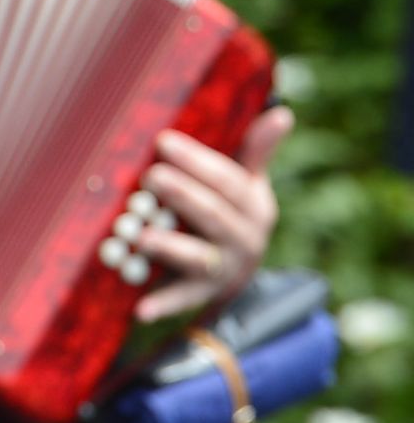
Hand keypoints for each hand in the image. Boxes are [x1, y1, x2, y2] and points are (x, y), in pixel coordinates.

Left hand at [134, 107, 291, 321]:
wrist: (238, 273)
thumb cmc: (232, 211)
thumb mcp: (248, 181)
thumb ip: (256, 150)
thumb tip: (283, 112)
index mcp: (255, 206)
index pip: (228, 181)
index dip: (196, 161)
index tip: (162, 140)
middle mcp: (244, 239)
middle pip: (213, 216)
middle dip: (182, 195)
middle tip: (150, 176)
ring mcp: (224, 270)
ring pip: (198, 258)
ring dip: (169, 247)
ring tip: (139, 235)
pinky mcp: (201, 295)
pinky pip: (181, 300)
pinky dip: (162, 305)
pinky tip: (139, 310)